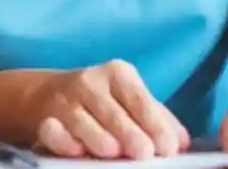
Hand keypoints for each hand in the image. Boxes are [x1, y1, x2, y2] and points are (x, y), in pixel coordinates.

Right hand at [25, 59, 189, 159]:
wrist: (49, 95)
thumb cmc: (102, 101)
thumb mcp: (130, 101)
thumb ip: (157, 119)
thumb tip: (182, 141)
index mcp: (120, 74)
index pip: (140, 100)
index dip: (154, 124)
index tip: (167, 147)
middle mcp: (92, 81)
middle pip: (114, 112)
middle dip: (130, 134)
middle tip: (145, 153)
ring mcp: (66, 99)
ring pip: (83, 121)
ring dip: (98, 138)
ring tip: (113, 153)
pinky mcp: (45, 117)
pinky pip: (53, 130)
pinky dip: (63, 140)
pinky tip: (76, 150)